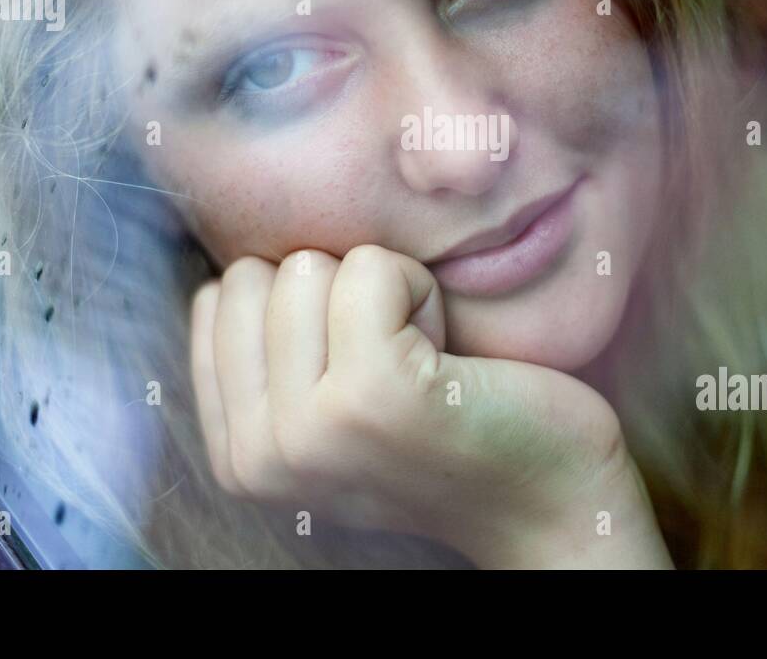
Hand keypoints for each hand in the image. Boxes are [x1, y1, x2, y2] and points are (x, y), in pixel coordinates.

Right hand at [190, 244, 671, 567]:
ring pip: (306, 266)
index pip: (217, 300)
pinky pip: (370, 269)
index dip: (300, 304)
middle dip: (333, 293)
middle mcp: (258, 455)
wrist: (549, 501)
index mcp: (238, 456)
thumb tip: (229, 266)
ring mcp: (310, 429)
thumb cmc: (450, 433)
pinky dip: (419, 287)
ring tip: (423, 361)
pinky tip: (447, 351)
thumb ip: (269, 355)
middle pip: (252, 276)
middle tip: (397, 359)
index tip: (360, 360)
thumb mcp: (328, 408)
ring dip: (381, 292)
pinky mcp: (373, 394)